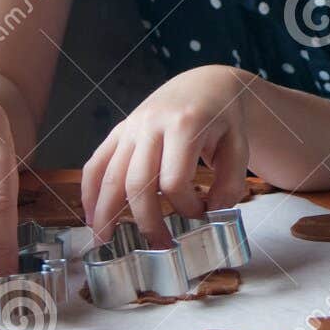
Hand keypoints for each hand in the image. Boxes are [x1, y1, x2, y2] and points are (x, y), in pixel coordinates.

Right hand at [81, 65, 248, 245]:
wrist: (206, 85)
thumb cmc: (224, 119)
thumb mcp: (239, 145)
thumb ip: (231, 182)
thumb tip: (212, 213)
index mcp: (185, 125)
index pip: (175, 180)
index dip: (187, 206)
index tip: (201, 213)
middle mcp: (152, 124)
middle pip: (137, 182)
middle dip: (146, 220)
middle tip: (160, 245)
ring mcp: (131, 126)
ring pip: (110, 175)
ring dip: (104, 212)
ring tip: (103, 241)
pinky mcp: (120, 130)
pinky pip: (96, 162)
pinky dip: (89, 190)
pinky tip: (91, 215)